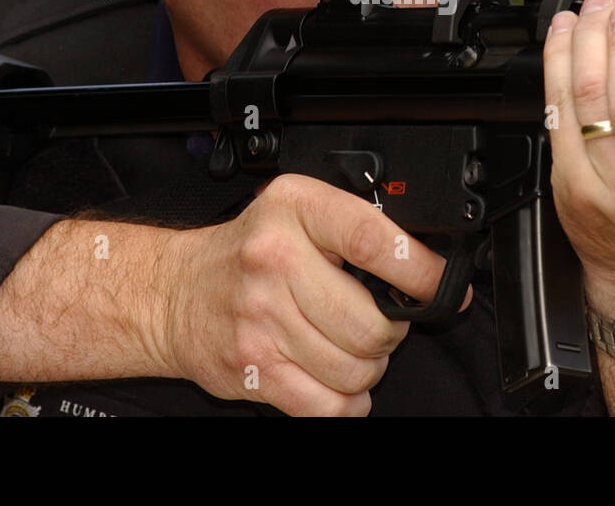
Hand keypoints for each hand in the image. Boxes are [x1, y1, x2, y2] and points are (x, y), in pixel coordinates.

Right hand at [149, 173, 466, 415]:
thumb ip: (355, 227)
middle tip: (380, 325)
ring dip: (367, 370)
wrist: (174, 292)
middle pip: (372, 323)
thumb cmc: (247, 252)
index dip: (421, 270)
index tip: (441, 286)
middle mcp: (274, 260)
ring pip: (355, 370)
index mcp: (295, 209)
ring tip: (350, 350)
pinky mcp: (251, 368)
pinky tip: (337, 382)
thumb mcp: (297, 211)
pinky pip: (326, 406)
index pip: (374, 239)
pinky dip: (345, 404)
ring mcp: (260, 318)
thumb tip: (427, 265)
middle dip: (390, 334)